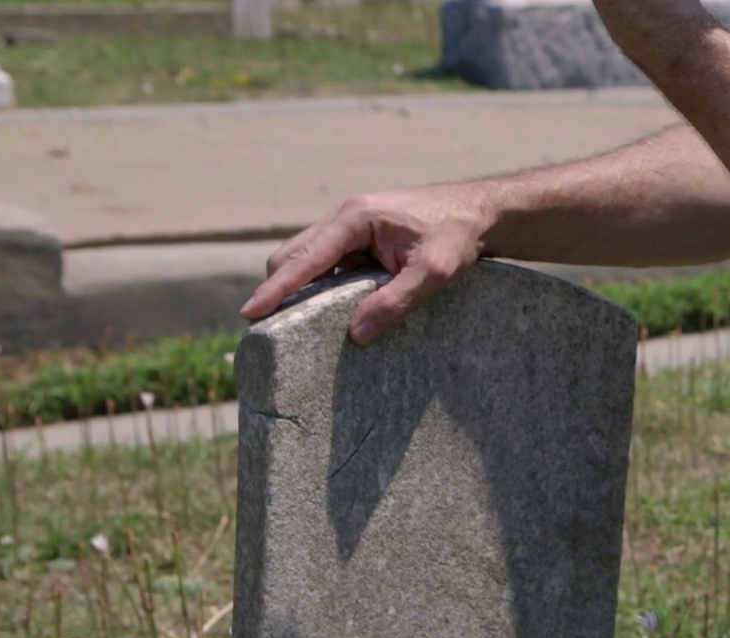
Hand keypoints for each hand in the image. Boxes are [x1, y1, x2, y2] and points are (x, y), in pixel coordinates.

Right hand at [239, 185, 494, 343]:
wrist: (479, 212)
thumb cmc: (457, 235)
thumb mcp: (434, 272)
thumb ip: (396, 301)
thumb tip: (355, 334)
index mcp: (355, 218)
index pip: (304, 257)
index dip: (276, 288)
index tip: (250, 313)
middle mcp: (344, 218)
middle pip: (292, 255)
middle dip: (277, 289)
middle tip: (263, 328)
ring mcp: (349, 228)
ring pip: (306, 259)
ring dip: (296, 288)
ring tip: (284, 325)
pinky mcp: (358, 240)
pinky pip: (326, 264)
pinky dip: (317, 286)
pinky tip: (320, 313)